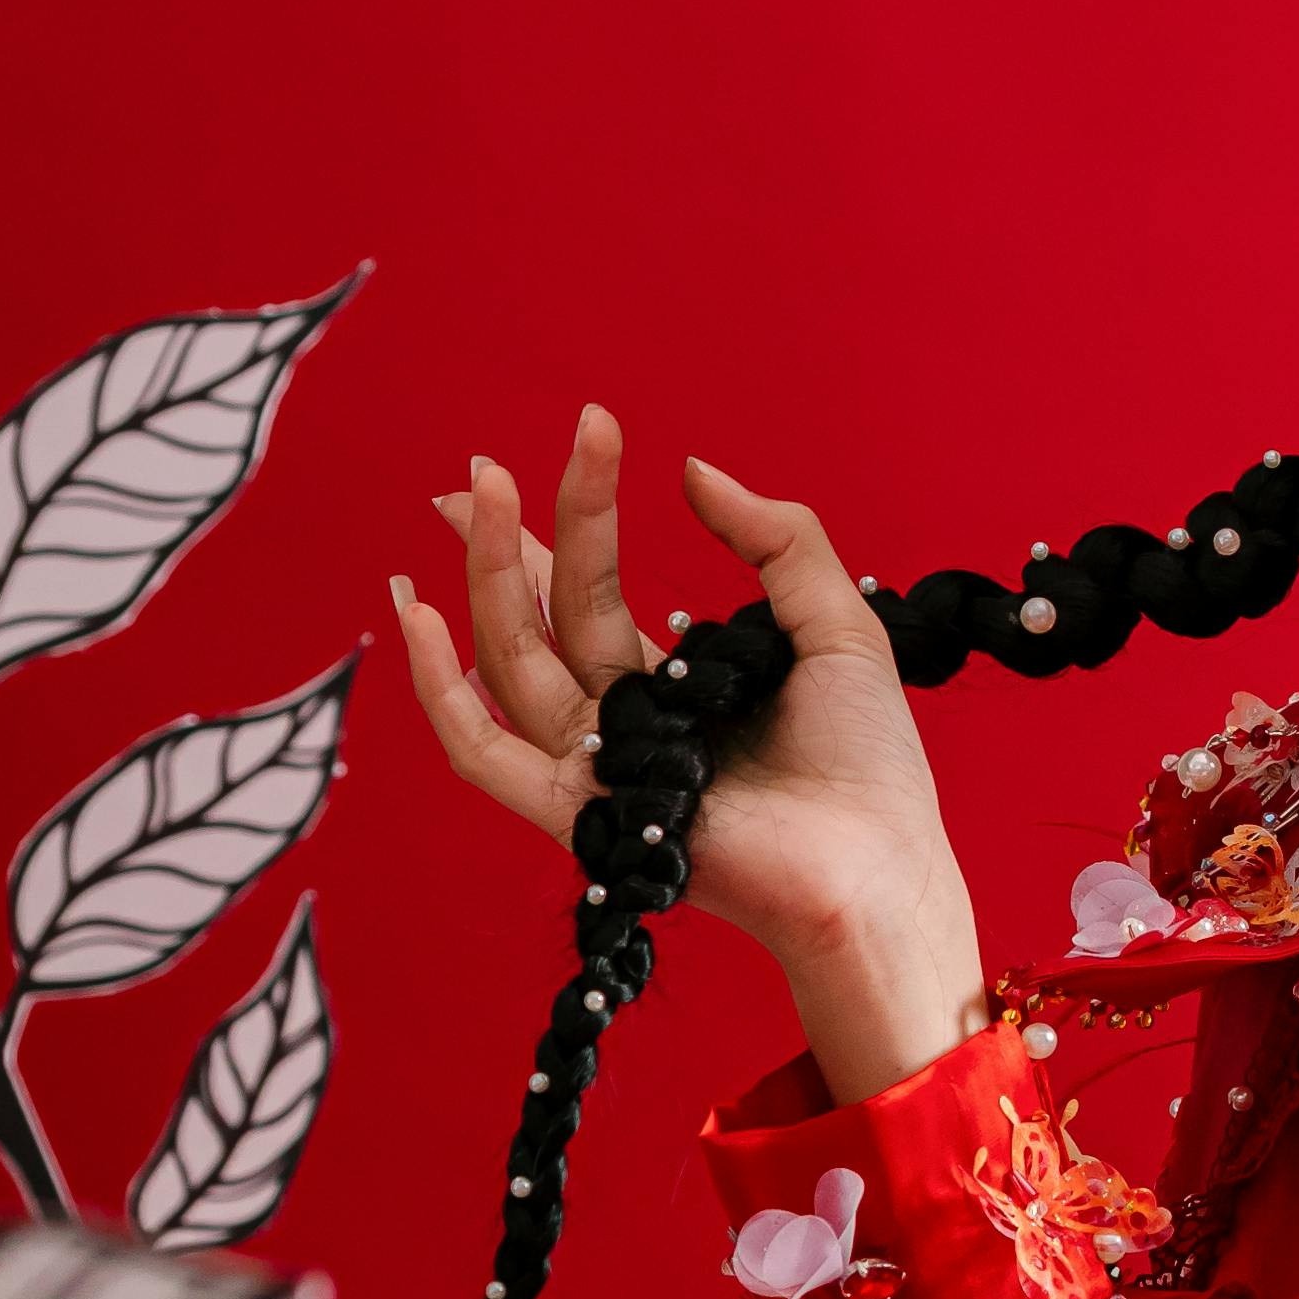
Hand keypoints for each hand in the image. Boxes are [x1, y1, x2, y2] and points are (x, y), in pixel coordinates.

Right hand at [392, 416, 988, 1098]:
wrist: (878, 868)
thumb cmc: (870, 767)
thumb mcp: (837, 623)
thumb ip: (779, 541)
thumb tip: (693, 470)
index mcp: (673, 686)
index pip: (595, 593)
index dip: (578, 513)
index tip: (587, 429)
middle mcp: (625, 724)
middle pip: (544, 616)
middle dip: (507, 536)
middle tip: (484, 464)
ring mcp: (599, 768)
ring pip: (512, 662)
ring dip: (483, 577)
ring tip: (469, 495)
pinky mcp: (586, 812)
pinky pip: (487, 753)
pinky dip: (445, 689)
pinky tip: (420, 614)